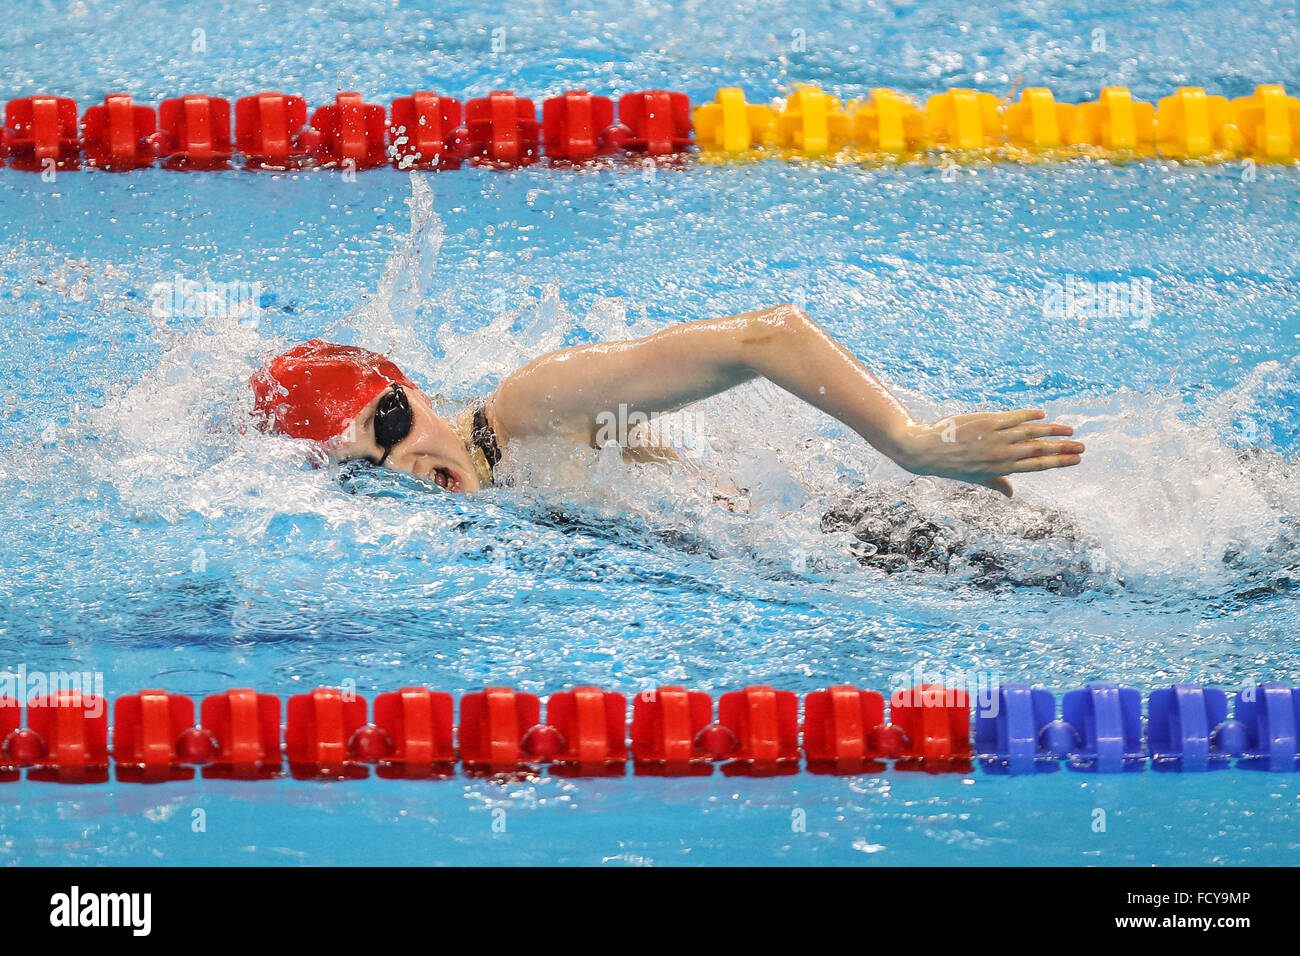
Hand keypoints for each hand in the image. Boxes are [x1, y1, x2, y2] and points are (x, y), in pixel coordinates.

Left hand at [893, 409, 1083, 496]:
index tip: (1076, 460)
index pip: (1037, 465)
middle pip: (1040, 450)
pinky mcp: (987, 421)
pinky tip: (1042, 414)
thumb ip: (997, 483)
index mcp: (1002, 468)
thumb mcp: (976, 478)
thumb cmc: (951, 465)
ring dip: (1052, 431)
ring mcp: (995, 437)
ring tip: (1069, 430)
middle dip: (1063, 449)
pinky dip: (1028, 415)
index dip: (1059, 462)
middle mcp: (1002, 453)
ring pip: (1031, 433)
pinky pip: (1013, 417)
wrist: (926, 450)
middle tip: (1082, 447)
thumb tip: (1012, 494)